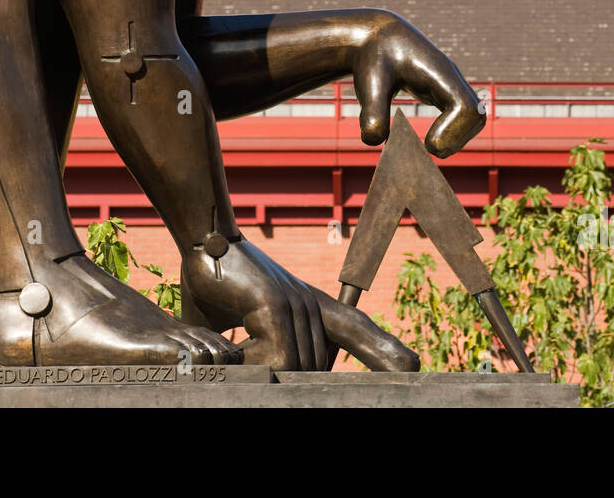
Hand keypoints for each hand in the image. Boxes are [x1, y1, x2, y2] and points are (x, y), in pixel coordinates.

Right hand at [180, 237, 418, 371]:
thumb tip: (246, 374)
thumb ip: (251, 347)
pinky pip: (278, 354)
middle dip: (346, 367)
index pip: (354, 327)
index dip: (382, 348)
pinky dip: (256, 364)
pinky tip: (236, 357)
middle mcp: (308, 302)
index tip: (412, 363)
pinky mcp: (275, 303)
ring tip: (236, 358)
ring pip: (298, 365)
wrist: (201, 239)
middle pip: (330, 354)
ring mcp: (295, 302)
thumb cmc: (211, 282)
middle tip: (404, 366)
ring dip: (265, 371)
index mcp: (305, 306)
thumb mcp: (236, 322)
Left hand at [354, 13, 485, 156]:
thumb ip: (372, 111)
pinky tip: (428, 141)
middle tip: (428, 150)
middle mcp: (451, 78)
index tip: (427, 146)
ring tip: (428, 148)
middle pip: (477, 115)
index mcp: (438, 72)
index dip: (452, 132)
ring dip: (457, 138)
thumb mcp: (368, 83)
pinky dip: (452, 133)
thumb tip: (375, 141)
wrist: (377, 38)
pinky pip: (464, 116)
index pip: (465, 107)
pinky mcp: (447, 92)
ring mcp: (452, 85)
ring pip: (475, 117)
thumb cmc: (373, 57)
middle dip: (457, 139)